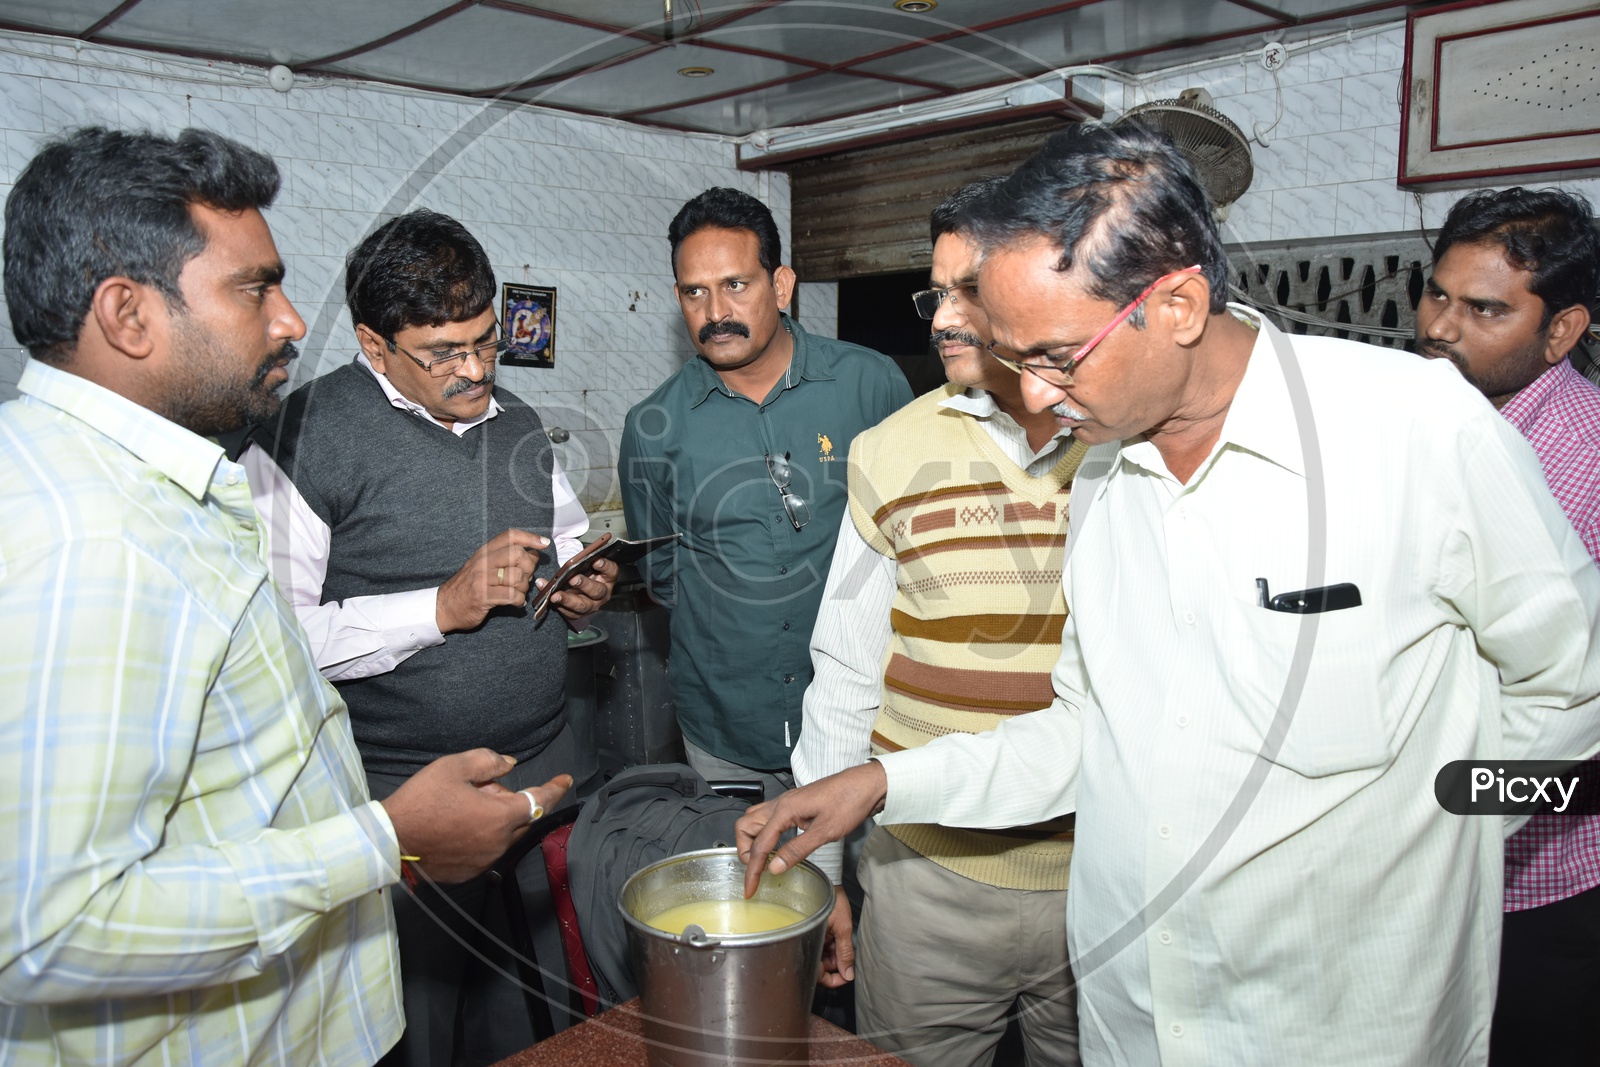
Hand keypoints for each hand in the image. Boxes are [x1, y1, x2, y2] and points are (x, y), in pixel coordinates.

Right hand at [381, 749, 572, 883]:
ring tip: (460, 806)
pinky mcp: (469, 872)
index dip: (555, 788)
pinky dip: (480, 835)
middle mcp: (498, 843)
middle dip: (507, 800)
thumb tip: (508, 764)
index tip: (566, 779)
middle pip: (519, 818)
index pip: (539, 800)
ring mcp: (484, 861)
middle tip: (478, 788)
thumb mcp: (453, 767)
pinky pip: (486, 849)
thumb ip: (487, 761)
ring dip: (493, 818)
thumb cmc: (421, 801)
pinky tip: (455, 825)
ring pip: (502, 834)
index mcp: (500, 817)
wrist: (390, 841)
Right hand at [436, 529, 547, 633]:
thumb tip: (534, 553)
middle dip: (529, 567)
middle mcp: (482, 562)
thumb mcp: (484, 567)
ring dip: (524, 587)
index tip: (544, 543)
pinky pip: (512, 596)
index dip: (530, 537)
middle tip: (525, 578)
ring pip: (517, 576)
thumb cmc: (469, 587)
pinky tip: (516, 603)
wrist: (444, 606)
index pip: (510, 536)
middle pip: (518, 554)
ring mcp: (481, 579)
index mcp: (484, 552)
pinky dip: (519, 601)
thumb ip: (506, 559)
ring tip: (518, 593)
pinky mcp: (482, 597)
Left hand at [543, 557, 616, 619]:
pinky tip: (548, 596)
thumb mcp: (588, 565)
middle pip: (597, 591)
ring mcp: (591, 605)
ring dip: (567, 600)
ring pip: (582, 605)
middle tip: (572, 579)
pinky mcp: (579, 614)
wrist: (579, 591)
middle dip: (584, 585)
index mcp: (608, 578)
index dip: (604, 566)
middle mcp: (603, 593)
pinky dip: (557, 604)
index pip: (611, 570)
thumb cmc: (585, 573)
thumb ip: (585, 559)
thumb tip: (579, 553)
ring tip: (555, 594)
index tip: (595, 560)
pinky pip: (568, 612)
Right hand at [735, 762, 886, 898]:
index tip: (750, 889)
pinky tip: (777, 846)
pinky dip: (764, 833)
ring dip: (752, 840)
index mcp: (785, 809)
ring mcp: (786, 802)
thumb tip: (774, 868)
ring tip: (763, 860)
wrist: (866, 784)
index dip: (753, 870)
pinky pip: (768, 817)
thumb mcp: (826, 831)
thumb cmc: (849, 802)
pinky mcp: (794, 804)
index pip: (760, 845)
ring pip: (754, 819)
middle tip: (756, 870)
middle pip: (745, 826)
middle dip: (745, 850)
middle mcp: (781, 803)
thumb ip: (798, 850)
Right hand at [818, 885, 854, 986]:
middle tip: (847, 955)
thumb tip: (848, 973)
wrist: (825, 880)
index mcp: (810, 943)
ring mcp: (811, 938)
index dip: (832, 981)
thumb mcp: (843, 927)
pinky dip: (832, 946)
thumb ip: (845, 952)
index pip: (818, 975)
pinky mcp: (814, 932)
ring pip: (822, 957)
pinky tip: (837, 936)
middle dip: (836, 965)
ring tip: (842, 940)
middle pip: (821, 967)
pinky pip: (822, 946)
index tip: (846, 978)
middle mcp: (807, 943)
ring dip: (835, 955)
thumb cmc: (829, 898)